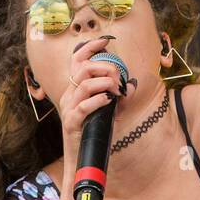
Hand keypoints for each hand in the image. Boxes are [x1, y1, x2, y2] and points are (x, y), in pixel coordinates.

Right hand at [59, 34, 127, 160]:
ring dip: (105, 83)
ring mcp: (68, 108)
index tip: (105, 41)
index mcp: (74, 88)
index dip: (90, 47)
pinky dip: (99, 100)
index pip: (76, 60)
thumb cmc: (93, 132)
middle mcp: (69, 95)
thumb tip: (131, 84)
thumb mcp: (107, 111)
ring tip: (116, 92)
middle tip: (119, 79)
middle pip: (84, 68)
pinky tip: (109, 101)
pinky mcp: (71, 122)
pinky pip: (84, 106)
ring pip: (84, 84)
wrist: (82, 157)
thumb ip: (118, 97)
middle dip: (106, 68)